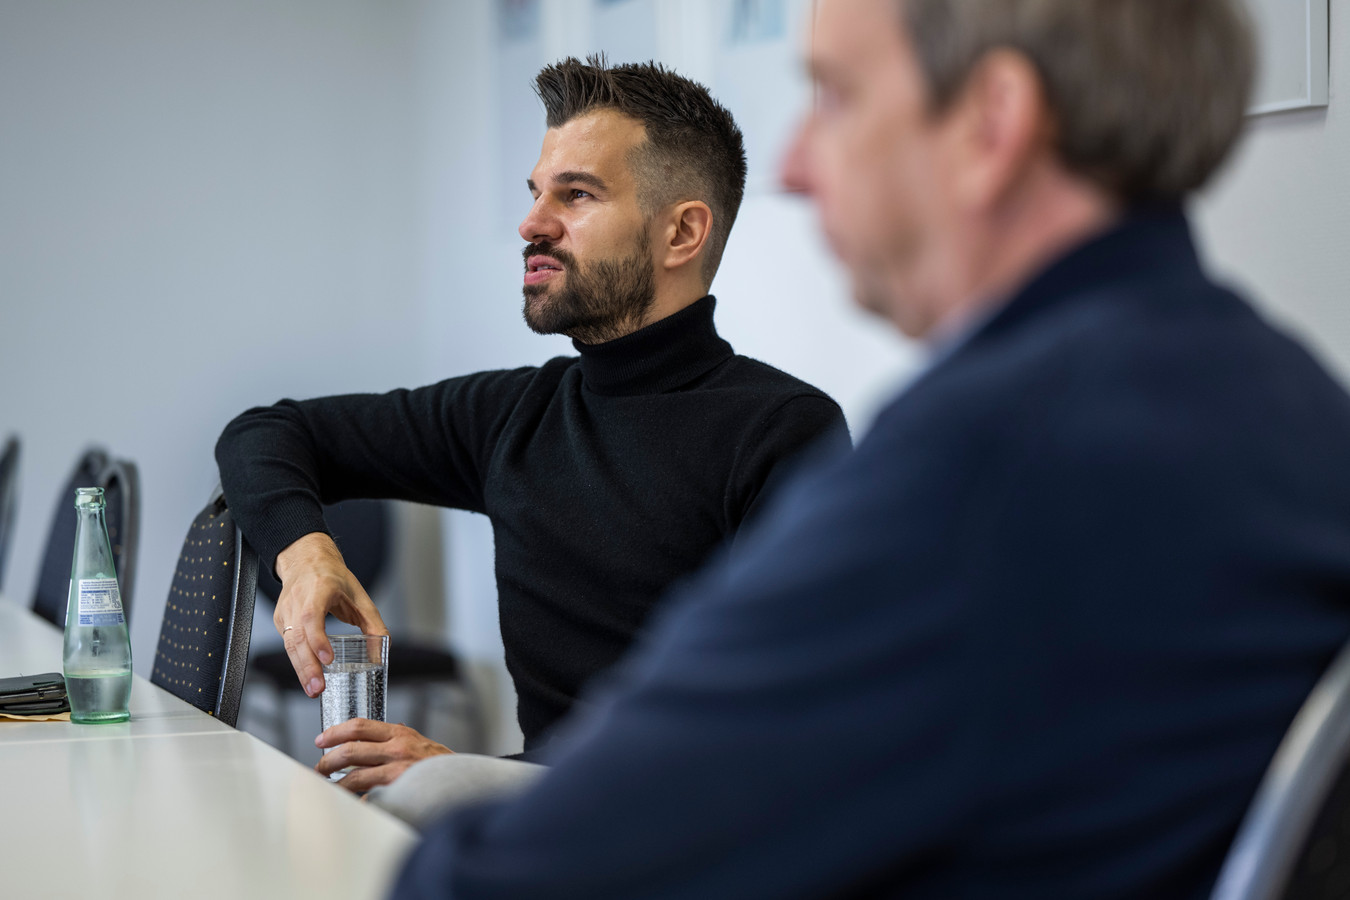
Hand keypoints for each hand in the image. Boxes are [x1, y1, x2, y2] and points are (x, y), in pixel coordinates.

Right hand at [274, 532, 387, 696]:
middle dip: (308, 666)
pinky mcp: (282, 621)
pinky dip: (298, 662)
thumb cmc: (333, 577)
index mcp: (319, 588)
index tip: (327, 659)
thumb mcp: (359, 595)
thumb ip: (374, 623)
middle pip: (298, 637)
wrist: (306, 560)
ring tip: (313, 690)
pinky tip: (308, 677)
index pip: (312, 616)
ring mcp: (286, 611)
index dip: (318, 639)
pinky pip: (289, 645)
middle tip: (318, 688)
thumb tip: (384, 650)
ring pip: (290, 644)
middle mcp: (298, 600)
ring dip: (301, 670)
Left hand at [315, 718, 452, 791]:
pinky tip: (351, 803)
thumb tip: (374, 736)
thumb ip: (397, 738)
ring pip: (354, 776)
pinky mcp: (399, 790)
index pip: (359, 726)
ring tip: (329, 787)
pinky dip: (356, 801)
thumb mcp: (419, 741)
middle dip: (328, 760)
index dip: (335, 732)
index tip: (322, 739)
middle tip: (320, 768)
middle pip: (350, 750)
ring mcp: (398, 770)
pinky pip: (368, 797)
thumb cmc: (441, 764)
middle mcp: (397, 748)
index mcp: (400, 733)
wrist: (464, 781)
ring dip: (336, 783)